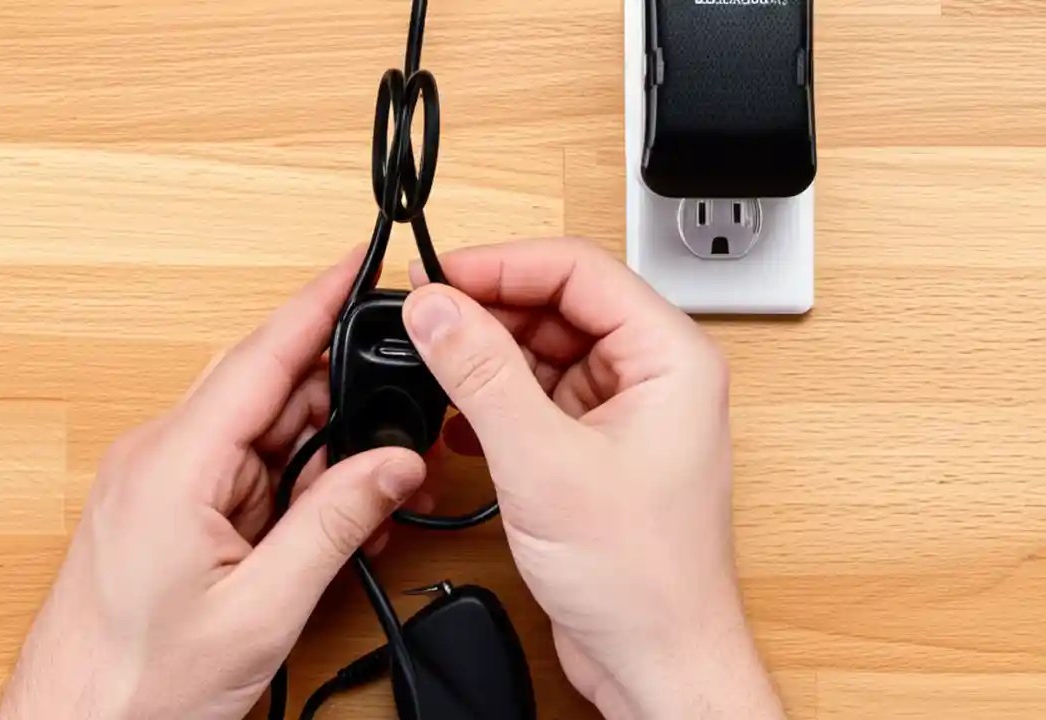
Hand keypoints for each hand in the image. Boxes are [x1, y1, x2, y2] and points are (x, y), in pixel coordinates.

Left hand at [0, 248, 426, 719]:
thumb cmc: (138, 685)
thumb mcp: (261, 609)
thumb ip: (335, 524)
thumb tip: (393, 463)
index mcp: (174, 461)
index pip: (261, 354)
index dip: (317, 301)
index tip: (359, 261)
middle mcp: (161, 455)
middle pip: (268, 389)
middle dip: (341, 397)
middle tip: (405, 412)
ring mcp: (160, 478)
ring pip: (262, 433)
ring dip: (321, 453)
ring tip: (375, 492)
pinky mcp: (165, 504)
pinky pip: (244, 469)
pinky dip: (291, 484)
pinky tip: (327, 515)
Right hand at [403, 239, 783, 719]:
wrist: (655, 660)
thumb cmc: (641, 578)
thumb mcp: (543, 462)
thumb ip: (482, 375)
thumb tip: (435, 309)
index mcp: (669, 358)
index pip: (578, 271)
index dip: (502, 265)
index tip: (440, 276)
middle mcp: (653, 376)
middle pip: (559, 306)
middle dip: (489, 311)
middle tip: (424, 322)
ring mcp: (623, 413)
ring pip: (543, 352)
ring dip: (487, 360)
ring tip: (435, 372)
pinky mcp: (594, 449)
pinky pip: (538, 398)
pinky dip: (495, 403)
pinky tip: (460, 423)